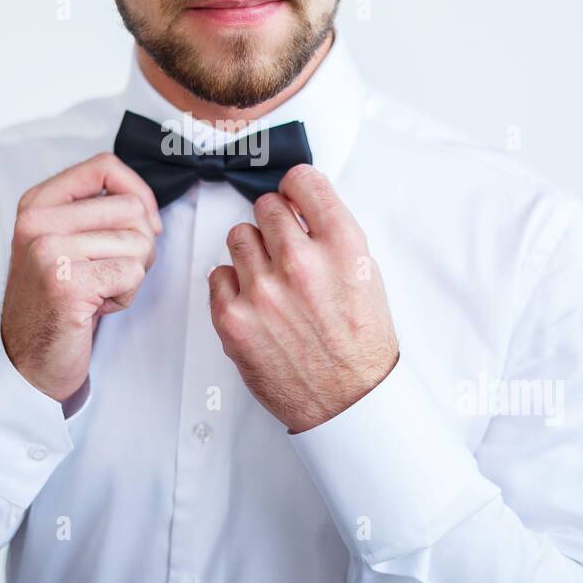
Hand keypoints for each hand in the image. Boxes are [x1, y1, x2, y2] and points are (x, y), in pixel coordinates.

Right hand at [1, 152, 162, 401]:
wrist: (28, 359)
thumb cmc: (55, 301)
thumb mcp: (63, 241)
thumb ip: (93, 212)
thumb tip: (145, 205)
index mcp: (37, 203)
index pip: (104, 166)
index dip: (137, 192)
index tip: (142, 222)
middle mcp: (37, 221)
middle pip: (131, 209)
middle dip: (139, 245)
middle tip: (110, 272)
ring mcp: (49, 251)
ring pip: (137, 242)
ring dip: (131, 274)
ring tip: (99, 290)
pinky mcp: (67, 282)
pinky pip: (133, 273)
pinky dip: (126, 296)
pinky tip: (96, 307)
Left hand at [207, 164, 398, 432]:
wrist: (347, 401)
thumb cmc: (359, 342)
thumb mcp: (364, 274)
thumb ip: (330, 235)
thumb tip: (298, 206)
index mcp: (342, 246)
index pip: (303, 181)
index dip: (296, 188)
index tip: (293, 198)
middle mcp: (301, 262)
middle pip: (265, 206)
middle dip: (275, 224)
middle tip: (285, 250)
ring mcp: (263, 290)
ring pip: (238, 236)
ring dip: (252, 252)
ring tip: (272, 280)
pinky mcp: (233, 317)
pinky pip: (218, 274)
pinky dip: (233, 286)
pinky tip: (256, 305)